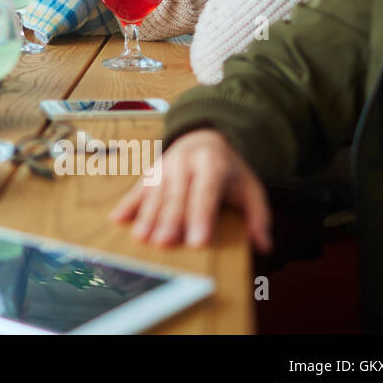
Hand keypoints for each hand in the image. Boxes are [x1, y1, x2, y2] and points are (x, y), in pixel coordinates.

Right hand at [110, 129, 272, 252]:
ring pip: (155, 193)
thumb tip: (264, 245)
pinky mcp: (150, 171)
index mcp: (211, 163)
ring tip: (142, 238)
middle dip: (170, 220)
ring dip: (147, 216)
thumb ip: (258, 216)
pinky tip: (118, 218)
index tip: (197, 241)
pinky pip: (138, 189)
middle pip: (176, 194)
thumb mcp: (250, 187)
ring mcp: (164, 165)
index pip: (205, 192)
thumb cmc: (228, 170)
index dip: (201, 216)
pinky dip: (127, 204)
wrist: (204, 137)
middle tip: (165, 243)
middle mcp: (184, 162)